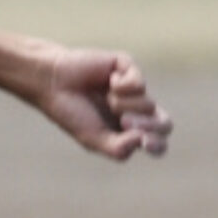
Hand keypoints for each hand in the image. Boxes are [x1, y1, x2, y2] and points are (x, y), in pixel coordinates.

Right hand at [37, 48, 171, 160]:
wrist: (52, 83)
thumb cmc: (71, 113)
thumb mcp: (93, 139)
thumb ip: (119, 148)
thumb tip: (142, 140)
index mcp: (130, 131)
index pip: (158, 143)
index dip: (157, 145)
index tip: (145, 143)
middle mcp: (137, 110)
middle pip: (164, 124)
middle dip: (148, 126)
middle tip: (126, 121)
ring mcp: (134, 89)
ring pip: (149, 104)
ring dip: (124, 105)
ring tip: (106, 99)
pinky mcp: (128, 68)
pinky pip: (139, 83)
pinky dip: (123, 87)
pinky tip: (109, 82)